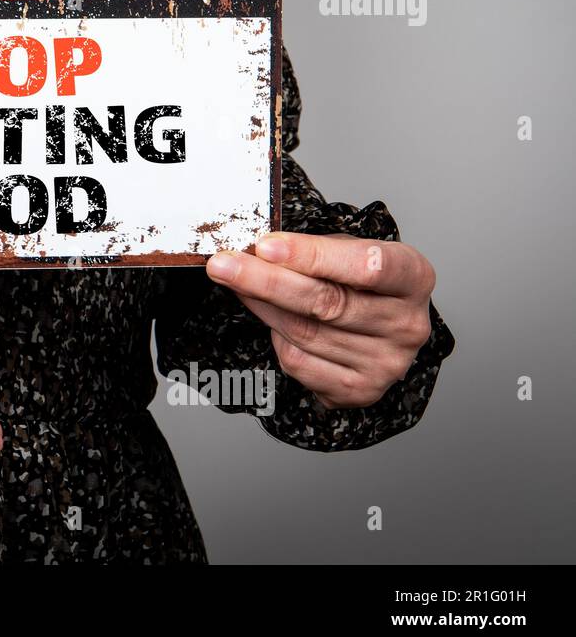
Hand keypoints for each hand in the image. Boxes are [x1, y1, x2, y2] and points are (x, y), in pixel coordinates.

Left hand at [205, 232, 435, 408]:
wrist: (381, 323)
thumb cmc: (361, 280)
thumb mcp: (348, 251)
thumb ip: (312, 251)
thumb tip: (255, 252)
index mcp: (414, 277)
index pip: (365, 266)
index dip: (311, 256)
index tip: (265, 246)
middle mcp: (407, 324)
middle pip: (326, 304)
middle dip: (265, 281)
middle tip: (223, 265)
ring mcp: (386, 363)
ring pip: (304, 332)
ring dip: (259, 305)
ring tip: (235, 282)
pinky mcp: (359, 390)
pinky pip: (298, 362)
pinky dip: (274, 336)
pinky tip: (270, 317)